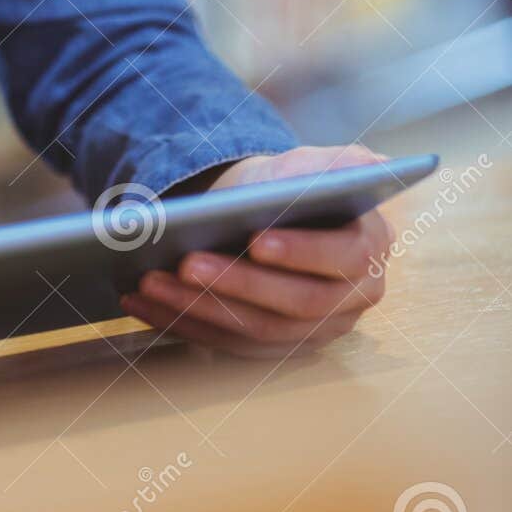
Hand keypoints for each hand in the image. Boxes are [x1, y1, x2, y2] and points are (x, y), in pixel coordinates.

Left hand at [121, 144, 395, 359]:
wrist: (270, 209)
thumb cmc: (293, 183)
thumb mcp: (314, 163)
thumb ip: (337, 166)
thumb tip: (362, 168)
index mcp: (369, 250)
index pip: (343, 258)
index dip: (300, 252)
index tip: (254, 239)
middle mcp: (350, 300)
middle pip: (294, 304)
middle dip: (235, 283)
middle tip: (185, 262)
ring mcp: (312, 332)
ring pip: (255, 331)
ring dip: (198, 307)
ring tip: (150, 279)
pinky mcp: (272, 348)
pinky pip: (226, 345)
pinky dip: (181, 323)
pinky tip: (142, 301)